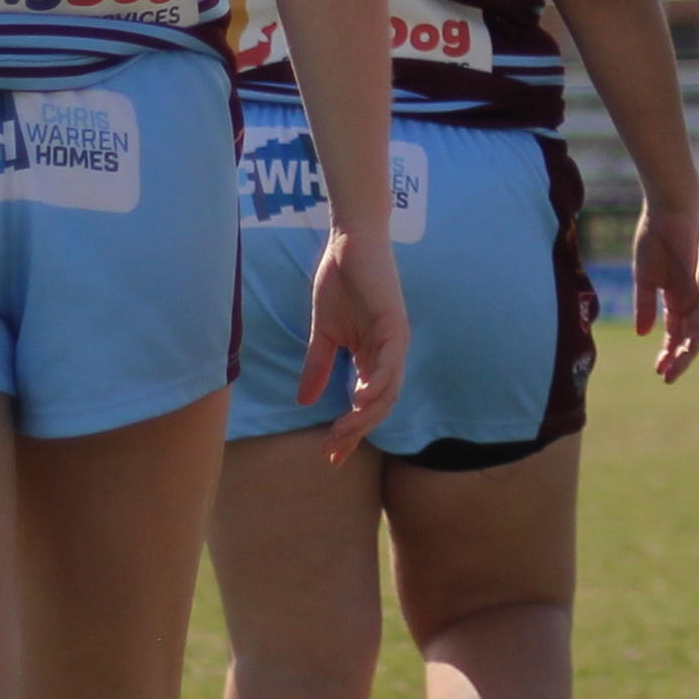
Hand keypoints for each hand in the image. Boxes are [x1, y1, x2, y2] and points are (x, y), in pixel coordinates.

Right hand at [304, 231, 410, 459]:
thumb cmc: (340, 282)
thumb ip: (319, 366)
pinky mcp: (394, 323)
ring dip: (367, 414)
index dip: (350, 431)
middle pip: (380, 405)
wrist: (348, 242)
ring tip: (344, 430)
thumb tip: (304, 401)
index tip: (331, 456)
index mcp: (373, 357)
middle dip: (357, 430)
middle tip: (333, 449)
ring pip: (388, 390)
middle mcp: (389, 354)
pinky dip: (378, 382)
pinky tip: (359, 398)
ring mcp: (394, 340)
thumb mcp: (324, 333)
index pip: (366, 404)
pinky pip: (391, 361)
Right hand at [630, 203, 698, 382]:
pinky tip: (685, 349)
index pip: (676, 333)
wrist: (672, 205)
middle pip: (690, 338)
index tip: (659, 371)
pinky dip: (698, 334)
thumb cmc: (657, 233)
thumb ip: (645, 304)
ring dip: (687, 353)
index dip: (669, 352)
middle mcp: (695, 299)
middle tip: (668, 379)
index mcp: (680, 297)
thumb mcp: (646, 275)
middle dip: (679, 359)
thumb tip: (641, 333)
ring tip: (673, 369)